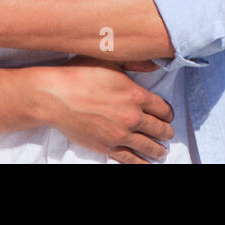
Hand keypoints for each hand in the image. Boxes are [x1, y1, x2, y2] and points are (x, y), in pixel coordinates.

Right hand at [32, 56, 175, 163]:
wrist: (56, 96)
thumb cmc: (79, 75)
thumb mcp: (109, 60)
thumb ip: (134, 62)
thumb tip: (153, 64)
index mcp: (136, 95)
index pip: (163, 109)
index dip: (168, 113)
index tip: (168, 116)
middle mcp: (133, 116)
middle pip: (159, 129)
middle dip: (166, 132)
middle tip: (167, 133)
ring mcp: (120, 134)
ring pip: (149, 146)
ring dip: (158, 150)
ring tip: (161, 152)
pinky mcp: (107, 147)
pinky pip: (130, 159)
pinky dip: (141, 163)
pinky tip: (147, 164)